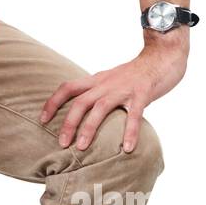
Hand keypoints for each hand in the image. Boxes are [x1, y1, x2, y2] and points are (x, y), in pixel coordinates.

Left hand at [39, 41, 187, 152]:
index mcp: (97, 80)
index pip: (68, 88)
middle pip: (80, 102)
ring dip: (89, 128)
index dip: (53, 102)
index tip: (42, 119)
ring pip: (100, 108)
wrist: (162, 55)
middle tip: (61, 143)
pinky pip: (134, 115)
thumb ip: (98, 93)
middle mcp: (106, 84)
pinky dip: (130, 132)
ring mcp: (124, 89)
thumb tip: (84, 113)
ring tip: (82, 148)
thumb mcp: (111, 79)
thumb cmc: (136, 73)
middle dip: (68, 123)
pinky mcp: (142, 94)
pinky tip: (128, 148)